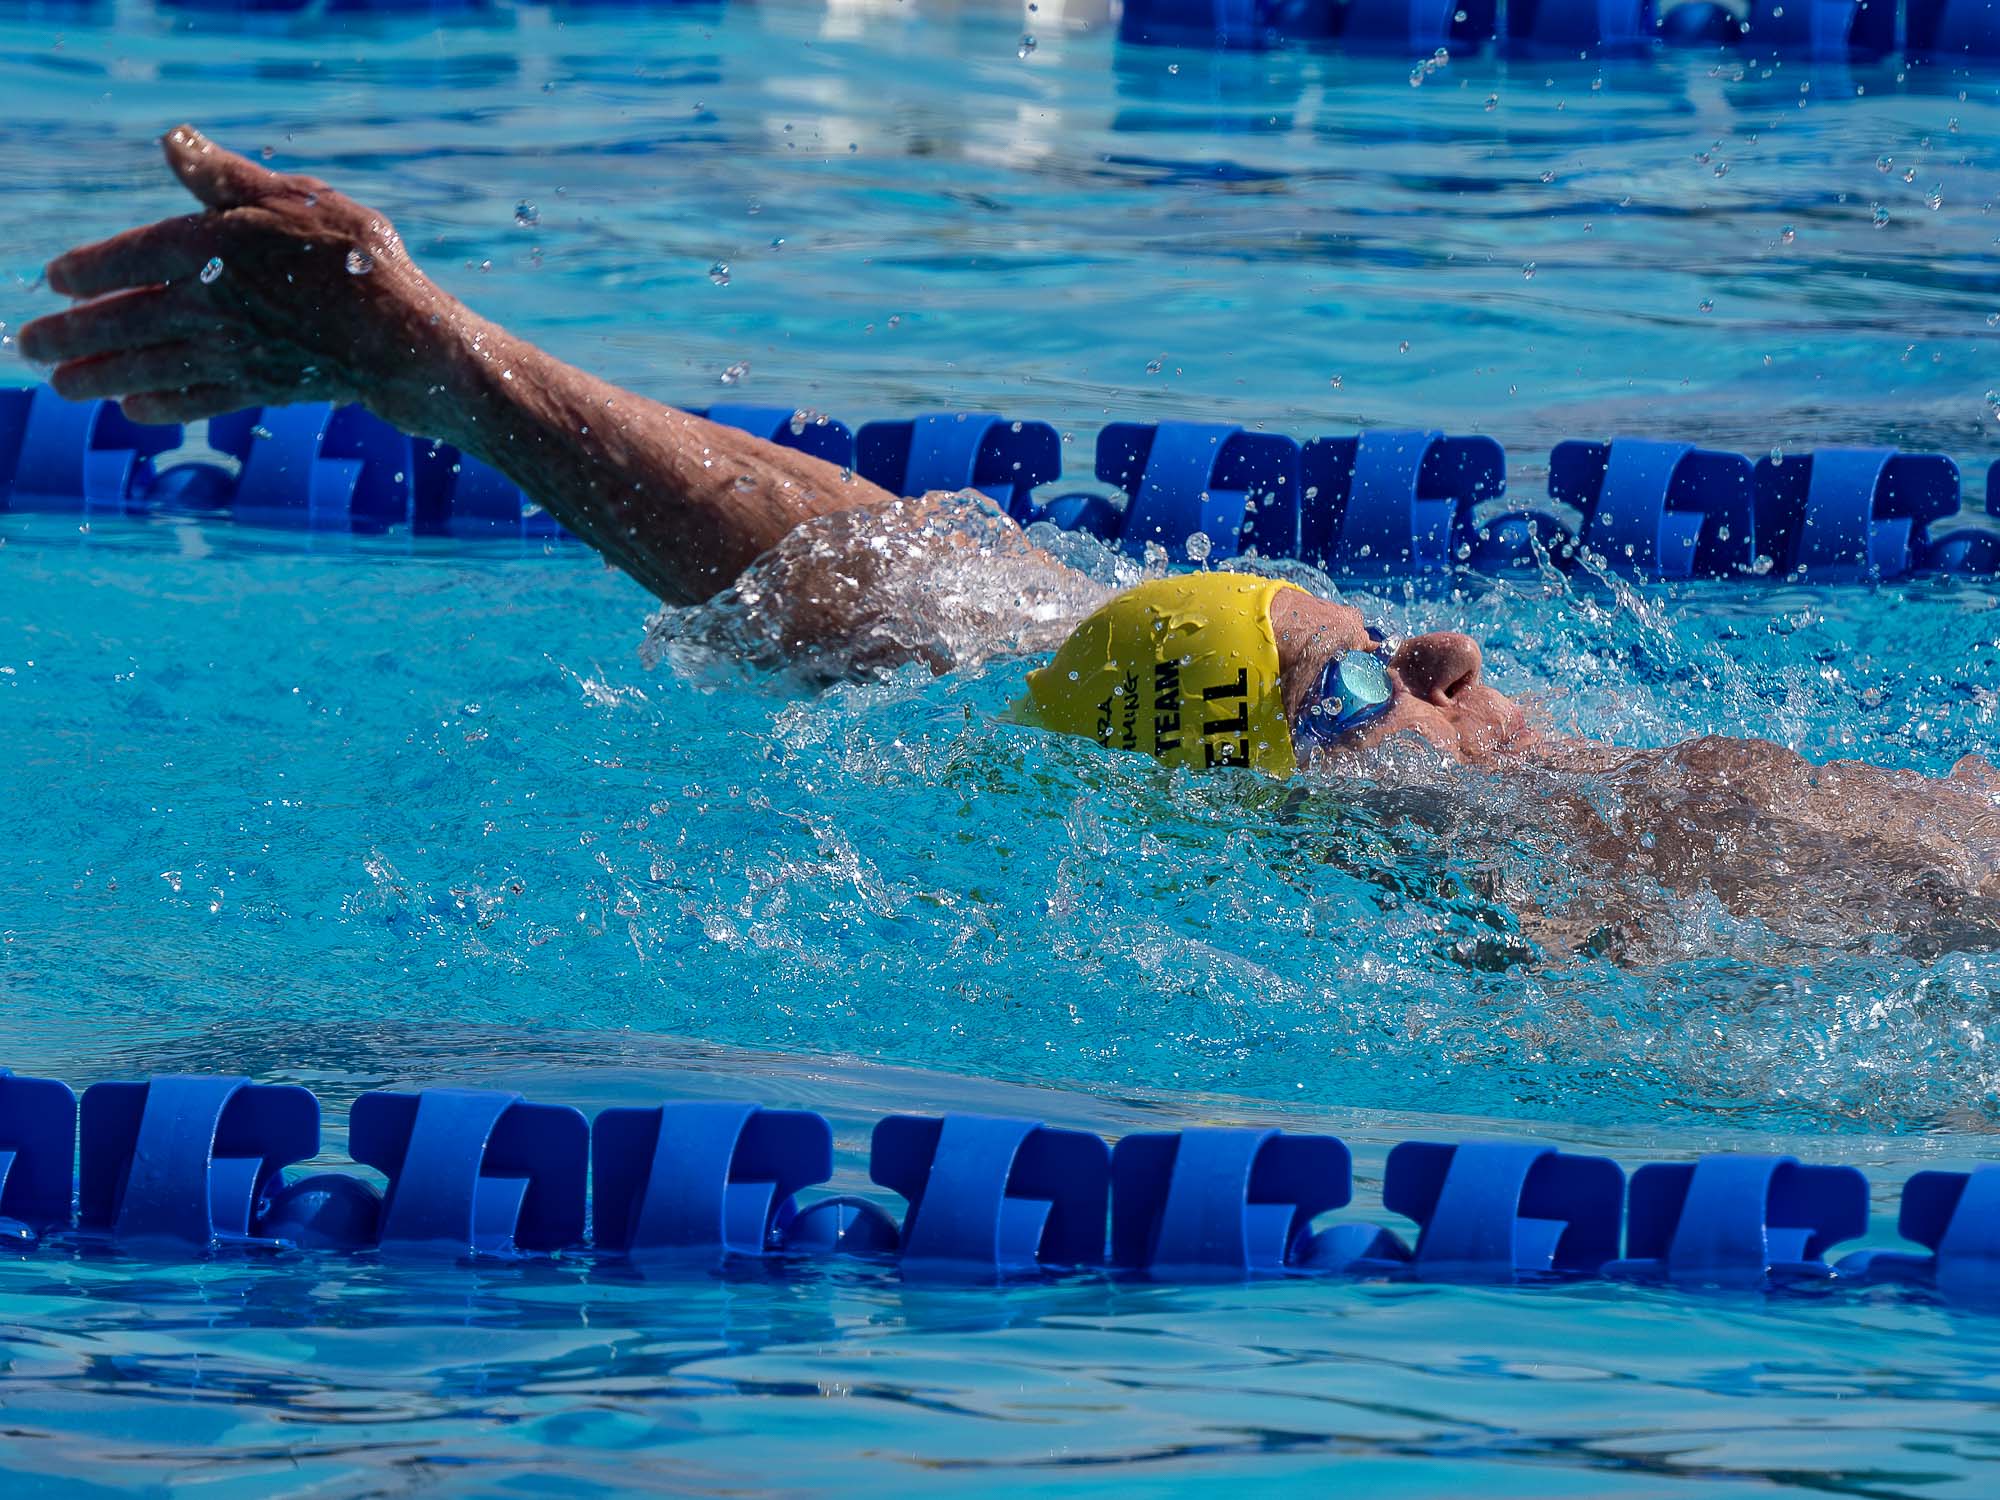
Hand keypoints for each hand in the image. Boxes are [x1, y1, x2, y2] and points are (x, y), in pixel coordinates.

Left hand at [18, 124, 454, 425]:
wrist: (408, 341)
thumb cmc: (360, 260)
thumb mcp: (295, 198)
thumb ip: (225, 177)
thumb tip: (172, 141)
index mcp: (209, 248)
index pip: (127, 259)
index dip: (85, 271)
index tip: (56, 281)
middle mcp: (209, 306)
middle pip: (121, 322)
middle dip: (70, 337)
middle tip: (30, 347)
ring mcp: (232, 354)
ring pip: (147, 366)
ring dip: (96, 377)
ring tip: (62, 388)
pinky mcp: (260, 388)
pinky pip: (196, 399)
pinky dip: (161, 405)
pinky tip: (133, 409)